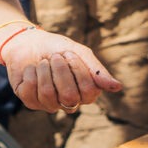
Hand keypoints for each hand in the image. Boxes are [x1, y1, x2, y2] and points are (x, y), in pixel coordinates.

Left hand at [0, 28, 121, 113]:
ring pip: (48, 95)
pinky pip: (30, 93)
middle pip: (69, 96)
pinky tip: (31, 69)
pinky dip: (29, 74)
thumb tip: (118, 87)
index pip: (89, 91)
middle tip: (54, 57)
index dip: (78, 70)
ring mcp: (51, 104)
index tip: (69, 53)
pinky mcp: (32, 102)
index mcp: (86, 92)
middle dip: (60, 71)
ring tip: (42, 63)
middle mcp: (70, 102)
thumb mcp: (79, 52)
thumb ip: (97, 70)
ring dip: (43, 71)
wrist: (29, 42)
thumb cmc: (57, 48)